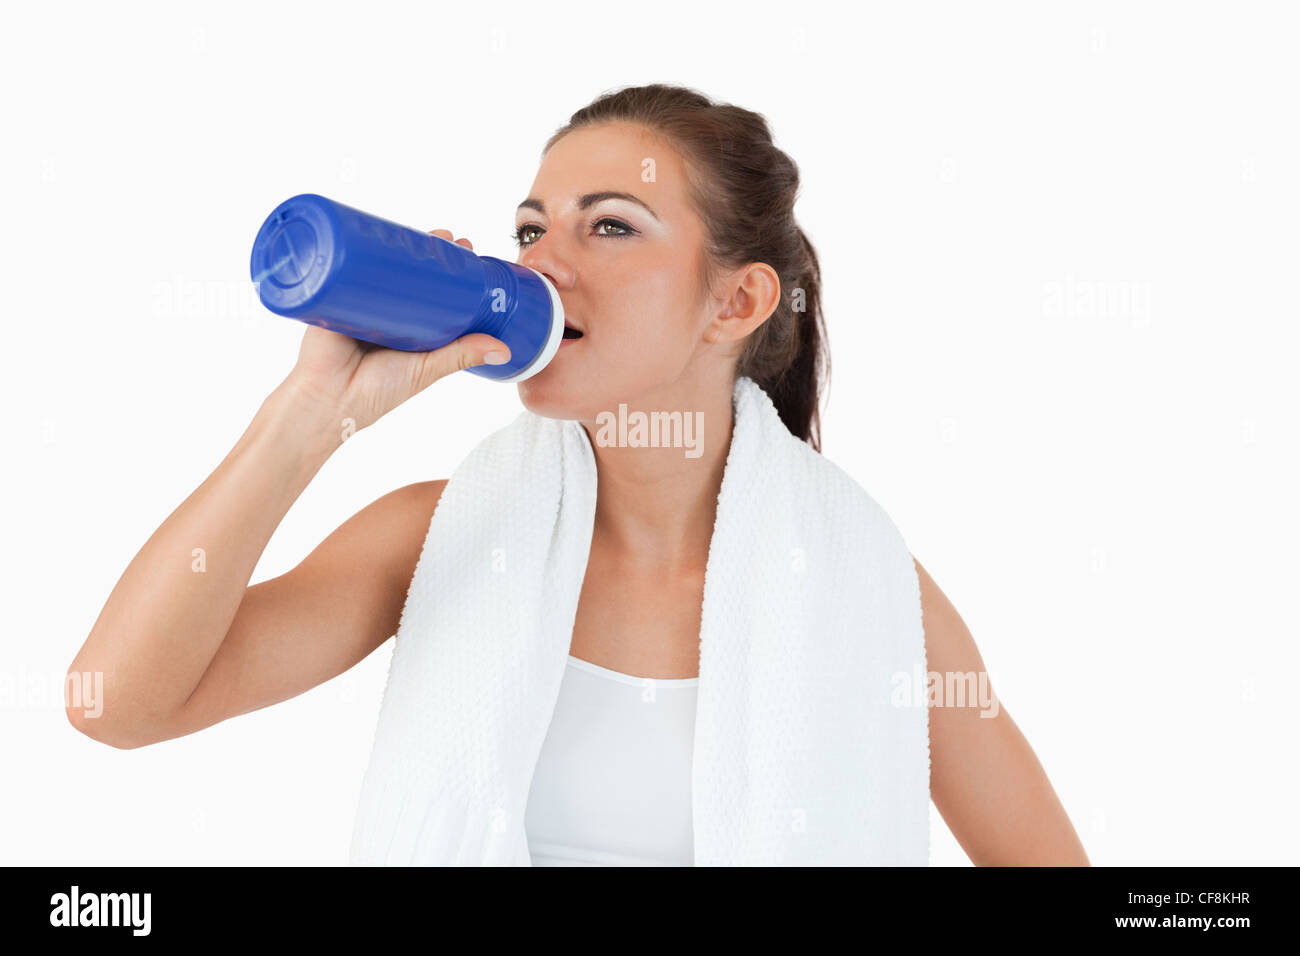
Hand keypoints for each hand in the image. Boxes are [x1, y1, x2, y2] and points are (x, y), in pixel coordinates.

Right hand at [280, 231, 509, 430]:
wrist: (329, 402)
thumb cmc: (377, 391)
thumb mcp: (426, 369)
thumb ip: (461, 356)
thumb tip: (504, 350)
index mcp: (408, 325)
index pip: (431, 288)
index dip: (450, 269)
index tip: (470, 253)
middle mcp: (384, 308)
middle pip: (407, 271)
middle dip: (429, 249)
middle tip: (452, 237)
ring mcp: (357, 299)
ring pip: (381, 265)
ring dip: (402, 243)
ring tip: (428, 232)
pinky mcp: (331, 294)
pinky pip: (343, 267)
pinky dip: (357, 247)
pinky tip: (375, 231)